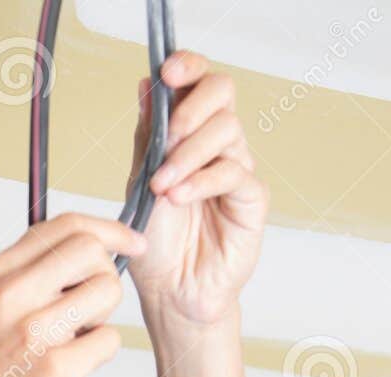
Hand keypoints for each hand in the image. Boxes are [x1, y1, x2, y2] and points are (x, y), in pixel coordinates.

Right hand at [0, 212, 146, 376]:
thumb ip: (32, 275)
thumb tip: (91, 252)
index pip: (66, 225)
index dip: (108, 230)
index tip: (129, 243)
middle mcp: (14, 294)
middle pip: (93, 251)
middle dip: (105, 276)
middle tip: (89, 307)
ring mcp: (34, 332)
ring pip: (108, 291)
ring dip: (103, 317)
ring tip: (72, 339)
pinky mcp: (55, 369)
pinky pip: (109, 340)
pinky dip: (99, 353)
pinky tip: (70, 366)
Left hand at [126, 49, 268, 326]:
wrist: (169, 293)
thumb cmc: (156, 244)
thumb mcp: (140, 183)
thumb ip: (148, 138)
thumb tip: (148, 86)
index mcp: (190, 135)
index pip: (199, 82)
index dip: (188, 68)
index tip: (166, 73)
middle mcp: (216, 146)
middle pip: (222, 92)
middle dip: (192, 106)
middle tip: (169, 135)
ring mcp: (237, 170)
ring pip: (227, 130)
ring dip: (188, 154)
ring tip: (162, 185)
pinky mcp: (251, 200)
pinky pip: (234, 173)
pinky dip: (202, 180)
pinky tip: (179, 196)